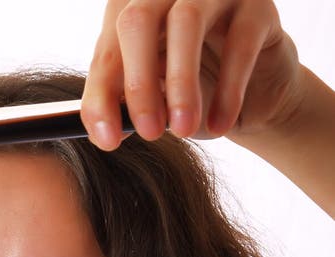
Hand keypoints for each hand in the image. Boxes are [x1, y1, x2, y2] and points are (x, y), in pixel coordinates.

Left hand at [82, 0, 301, 148]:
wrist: (256, 96)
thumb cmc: (197, 94)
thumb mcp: (154, 106)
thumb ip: (125, 110)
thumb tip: (103, 132)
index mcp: (134, 10)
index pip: (106, 49)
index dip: (101, 95)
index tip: (106, 140)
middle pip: (138, 20)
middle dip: (139, 83)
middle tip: (147, 133)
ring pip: (187, 20)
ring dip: (181, 83)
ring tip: (182, 130)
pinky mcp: (259, 6)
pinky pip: (239, 43)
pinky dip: (227, 90)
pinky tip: (219, 125)